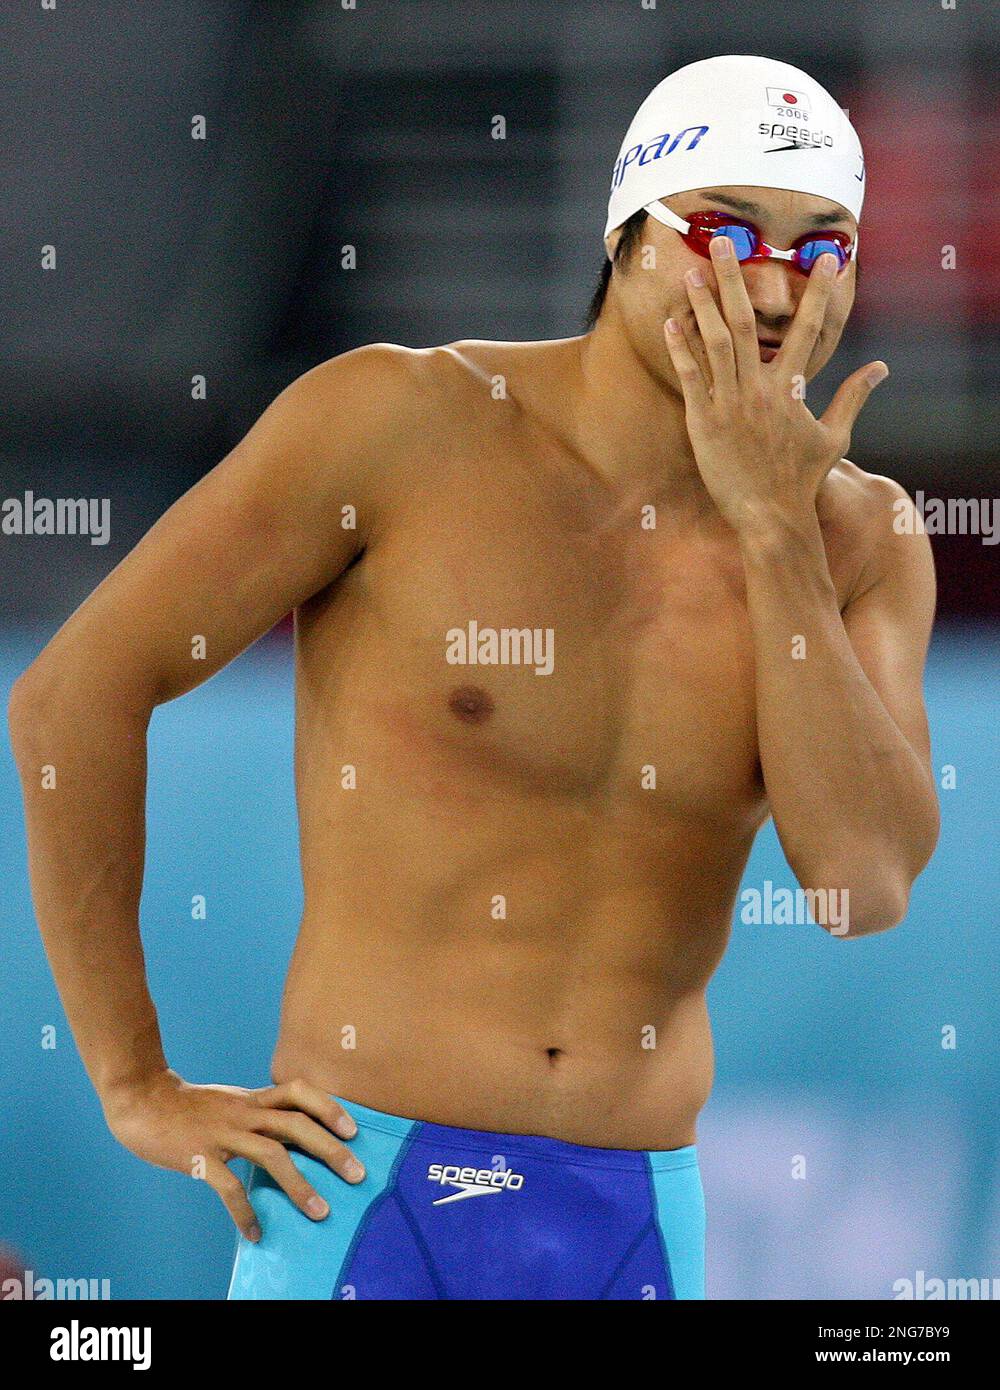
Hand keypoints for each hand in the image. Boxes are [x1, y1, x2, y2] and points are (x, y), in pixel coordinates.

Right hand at [104, 1069, 363, 1240]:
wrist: (142, 1099)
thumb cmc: (189, 1105)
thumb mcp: (231, 1101)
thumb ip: (258, 1113)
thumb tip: (292, 1136)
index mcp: (253, 1098)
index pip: (299, 1092)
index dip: (329, 1107)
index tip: (354, 1130)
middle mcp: (244, 1112)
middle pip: (296, 1124)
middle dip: (330, 1149)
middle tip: (357, 1174)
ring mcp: (223, 1133)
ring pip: (271, 1154)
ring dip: (299, 1185)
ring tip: (320, 1212)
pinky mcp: (200, 1156)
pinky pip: (229, 1187)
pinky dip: (245, 1213)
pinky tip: (255, 1234)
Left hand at [663, 237, 887, 532]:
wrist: (770, 515)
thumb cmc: (802, 478)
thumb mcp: (834, 436)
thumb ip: (854, 396)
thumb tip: (881, 368)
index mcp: (791, 388)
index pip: (807, 328)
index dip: (818, 292)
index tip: (826, 258)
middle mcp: (759, 389)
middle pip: (745, 321)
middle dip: (735, 278)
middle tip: (725, 242)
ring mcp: (729, 404)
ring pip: (714, 343)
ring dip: (702, 305)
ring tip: (692, 273)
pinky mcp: (703, 422)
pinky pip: (690, 377)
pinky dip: (681, 349)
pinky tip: (671, 323)